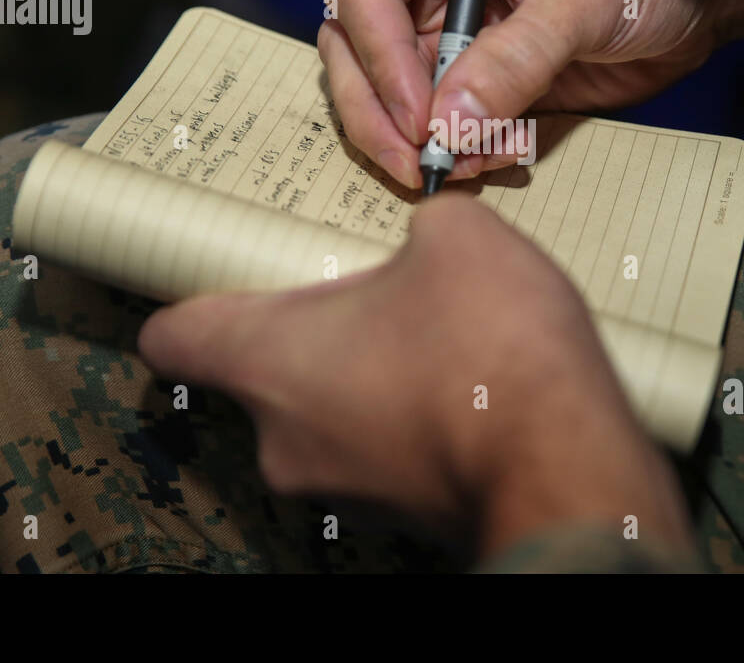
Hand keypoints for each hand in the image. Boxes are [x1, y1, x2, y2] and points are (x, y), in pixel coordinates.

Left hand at [137, 193, 693, 557]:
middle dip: (319, 331)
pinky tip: (473, 388)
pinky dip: (415, 420)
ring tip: (443, 340)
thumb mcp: (460, 236)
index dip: (193, 300)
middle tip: (377, 293)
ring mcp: (341, 492)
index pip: (173, 339)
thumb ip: (423, 224)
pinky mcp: (400, 520)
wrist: (570, 473)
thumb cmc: (493, 350)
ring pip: (329, 416)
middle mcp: (285, 441)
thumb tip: (433, 238)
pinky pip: (384, 452)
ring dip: (371, 377)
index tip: (231, 280)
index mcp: (270, 361)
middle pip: (265, 375)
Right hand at [318, 0, 743, 188]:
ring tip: (469, 165)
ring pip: (391, 94)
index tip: (420, 117)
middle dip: (380, 113)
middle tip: (418, 165)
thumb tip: (447, 123)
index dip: (377, 57)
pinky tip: (499, 156)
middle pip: (357, 48)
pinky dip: (461, 148)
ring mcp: (450, 26)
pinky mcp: (478, 72)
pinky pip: (443, 120)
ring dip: (422, 140)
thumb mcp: (581, 0)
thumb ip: (515, 60)